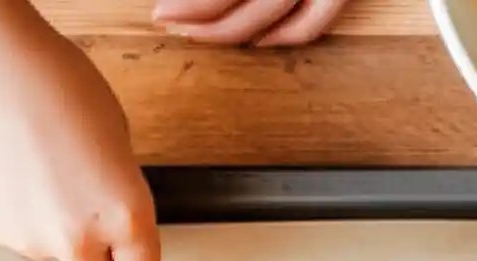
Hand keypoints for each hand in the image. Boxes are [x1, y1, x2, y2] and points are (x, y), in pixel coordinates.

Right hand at [0, 37, 158, 260]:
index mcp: (124, 215)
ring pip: (45, 251)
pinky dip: (9, 210)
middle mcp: (77, 240)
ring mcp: (27, 241)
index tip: (130, 254)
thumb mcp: (116, 137)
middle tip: (85, 225)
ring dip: (45, 227)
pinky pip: (7, 231)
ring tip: (31, 170)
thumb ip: (115, 188)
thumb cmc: (58, 87)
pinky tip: (3, 166)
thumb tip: (104, 208)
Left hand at [153, 0, 348, 45]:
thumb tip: (178, 0)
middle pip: (253, 6)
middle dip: (205, 22)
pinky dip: (284, 37)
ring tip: (200, 33)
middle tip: (169, 24)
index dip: (194, 5)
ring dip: (235, 34)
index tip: (162, 13)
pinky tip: (256, 40)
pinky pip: (314, 23)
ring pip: (278, 19)